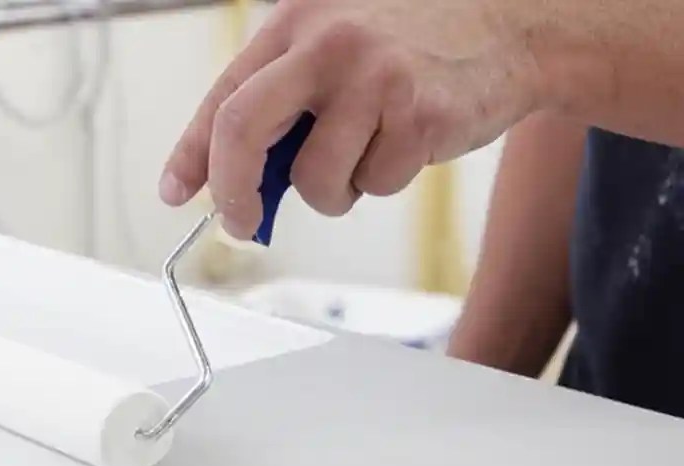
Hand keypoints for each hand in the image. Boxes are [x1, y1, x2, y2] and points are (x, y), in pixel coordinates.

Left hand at [159, 0, 542, 240]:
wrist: (512, 26)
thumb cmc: (410, 47)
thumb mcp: (332, 50)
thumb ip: (283, 105)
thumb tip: (233, 184)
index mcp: (293, 23)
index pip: (222, 99)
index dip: (191, 155)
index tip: (176, 192)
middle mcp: (326, 43)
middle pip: (243, 131)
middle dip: (234, 191)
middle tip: (241, 221)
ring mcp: (372, 78)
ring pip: (315, 180)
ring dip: (332, 193)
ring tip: (363, 155)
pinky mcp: (418, 116)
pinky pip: (374, 185)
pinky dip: (383, 182)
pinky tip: (407, 141)